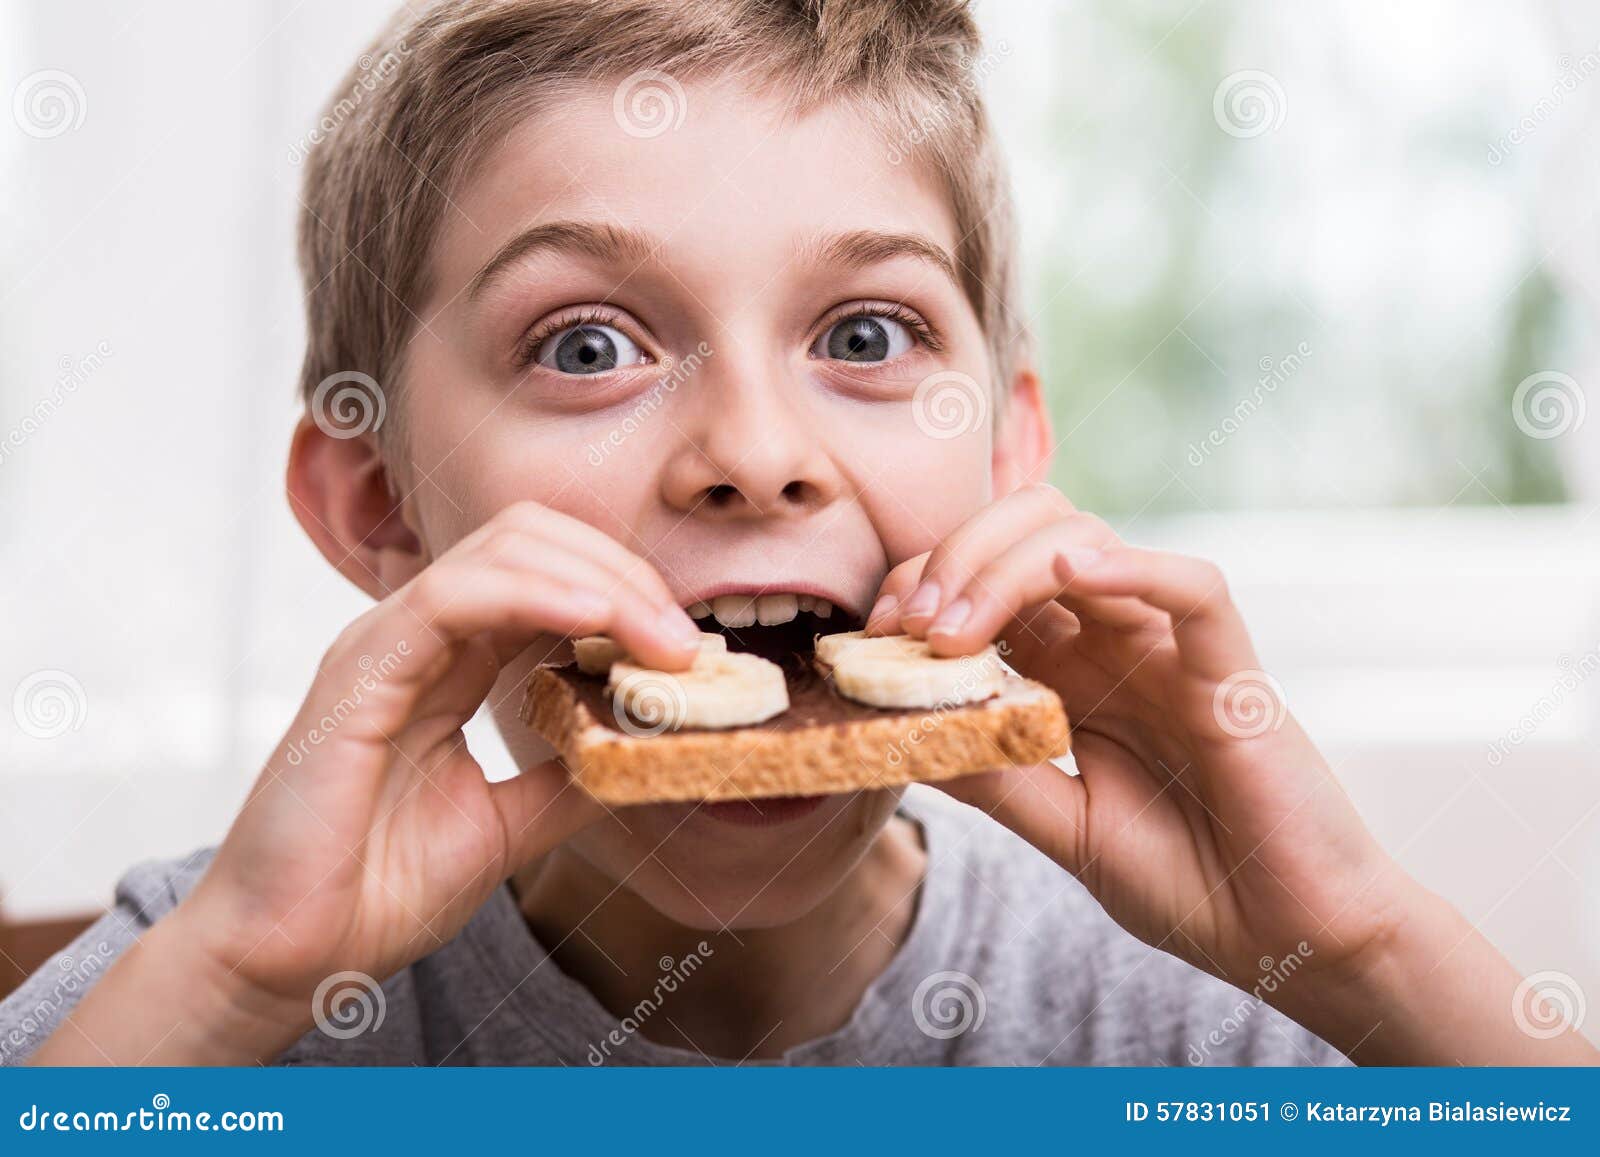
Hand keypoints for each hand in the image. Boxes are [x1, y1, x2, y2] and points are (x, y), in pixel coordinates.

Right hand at [39, 501, 700, 1063]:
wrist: (292, 954)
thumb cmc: (378, 890)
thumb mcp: (513, 825)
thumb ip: (575, 776)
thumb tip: (656, 748)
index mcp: (452, 659)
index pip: (551, 575)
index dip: (628, 594)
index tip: (691, 652)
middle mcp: (420, 634)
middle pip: (537, 541)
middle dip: (627, 576)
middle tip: (688, 644)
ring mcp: (387, 643)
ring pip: (504, 548)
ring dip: (601, 582)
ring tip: (661, 640)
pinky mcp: (361, 668)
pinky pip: (453, 595)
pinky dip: (535, 593)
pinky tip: (594, 620)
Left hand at [869, 485, 1598, 1063]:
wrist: (1288, 941)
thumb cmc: (1186, 882)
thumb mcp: (1061, 828)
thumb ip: (992, 775)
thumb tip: (897, 729)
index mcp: (1073, 670)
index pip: (989, 579)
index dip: (924, 584)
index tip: (873, 632)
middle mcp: (1117, 643)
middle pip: (1028, 536)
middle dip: (953, 558)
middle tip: (909, 622)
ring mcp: (1172, 651)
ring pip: (1090, 543)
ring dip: (1007, 564)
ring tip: (958, 624)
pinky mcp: (1233, 675)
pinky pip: (1193, 589)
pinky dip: (1135, 568)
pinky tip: (1075, 572)